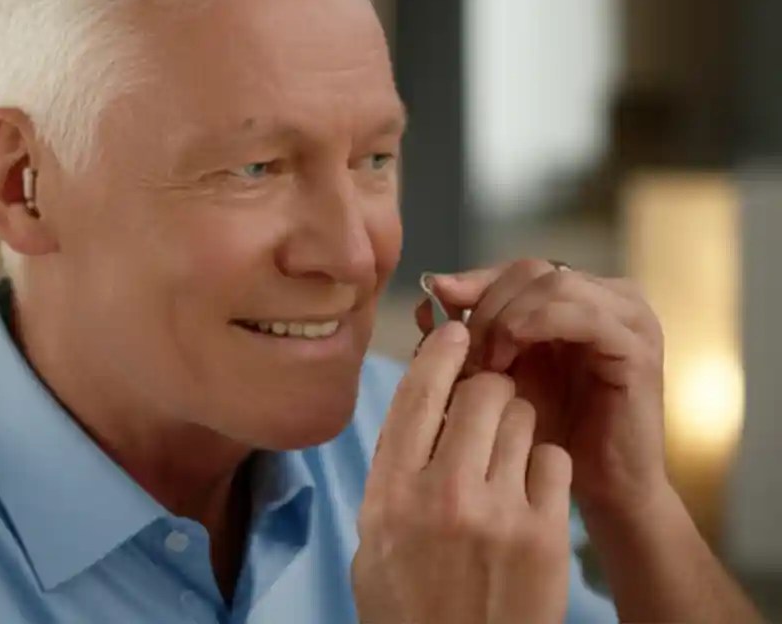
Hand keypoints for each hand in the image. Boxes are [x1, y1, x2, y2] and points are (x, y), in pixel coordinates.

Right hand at [353, 322, 571, 623]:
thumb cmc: (407, 605)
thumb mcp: (375, 536)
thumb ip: (392, 471)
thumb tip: (418, 409)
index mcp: (390, 490)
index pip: (418, 394)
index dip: (441, 352)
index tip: (456, 331)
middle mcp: (441, 493)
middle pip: (481, 393)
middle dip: (488, 388)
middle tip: (488, 405)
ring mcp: (497, 513)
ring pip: (522, 418)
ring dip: (517, 425)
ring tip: (507, 455)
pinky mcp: (544, 535)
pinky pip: (552, 460)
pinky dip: (544, 465)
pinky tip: (531, 489)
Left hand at [419, 259, 668, 517]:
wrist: (601, 488)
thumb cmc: (547, 435)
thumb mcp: (498, 373)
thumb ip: (469, 332)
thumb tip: (430, 293)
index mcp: (579, 298)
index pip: (517, 269)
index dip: (475, 280)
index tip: (436, 297)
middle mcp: (610, 297)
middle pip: (532, 270)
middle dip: (487, 303)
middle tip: (460, 347)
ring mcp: (629, 318)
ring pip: (553, 283)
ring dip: (505, 316)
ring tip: (482, 359)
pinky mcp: (636, 346)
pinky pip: (581, 314)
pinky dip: (533, 326)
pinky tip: (505, 358)